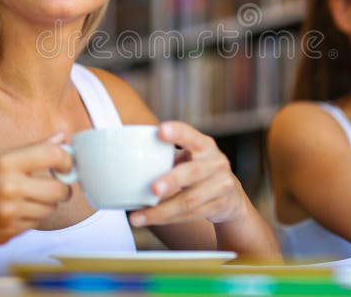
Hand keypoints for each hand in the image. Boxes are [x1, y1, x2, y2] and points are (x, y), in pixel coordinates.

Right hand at [0, 133, 72, 248]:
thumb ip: (32, 149)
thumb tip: (62, 138)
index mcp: (6, 163)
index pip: (53, 156)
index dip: (67, 160)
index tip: (66, 164)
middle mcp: (9, 187)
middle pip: (60, 190)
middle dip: (62, 187)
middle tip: (54, 184)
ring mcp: (9, 213)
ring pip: (50, 209)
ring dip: (46, 204)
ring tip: (28, 198)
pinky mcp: (8, 233)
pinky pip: (36, 224)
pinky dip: (32, 217)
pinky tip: (16, 211)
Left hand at [129, 121, 245, 226]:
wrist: (230, 196)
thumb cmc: (197, 170)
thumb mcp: (189, 157)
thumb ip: (166, 155)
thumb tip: (121, 157)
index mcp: (205, 145)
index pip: (191, 135)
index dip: (177, 133)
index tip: (160, 130)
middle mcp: (216, 163)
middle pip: (193, 172)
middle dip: (172, 180)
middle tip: (153, 188)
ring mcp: (221, 186)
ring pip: (189, 201)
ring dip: (161, 211)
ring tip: (136, 217)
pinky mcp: (219, 206)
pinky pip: (190, 215)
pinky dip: (167, 219)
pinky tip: (149, 219)